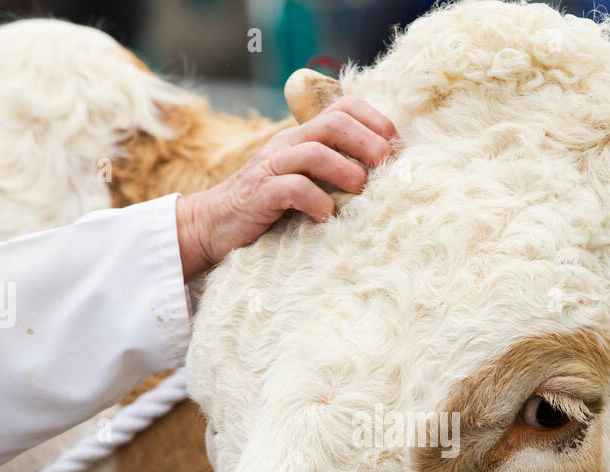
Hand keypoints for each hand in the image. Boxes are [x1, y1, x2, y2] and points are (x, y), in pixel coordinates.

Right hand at [176, 96, 398, 279]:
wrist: (212, 224)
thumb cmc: (267, 207)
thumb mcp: (302, 180)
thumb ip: (332, 171)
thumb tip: (381, 173)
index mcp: (301, 137)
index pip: (343, 108)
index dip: (376, 122)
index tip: (396, 148)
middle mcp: (287, 145)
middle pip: (333, 123)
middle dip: (368, 142)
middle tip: (385, 166)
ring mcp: (271, 168)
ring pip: (314, 151)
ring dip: (346, 170)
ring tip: (360, 190)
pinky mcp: (259, 195)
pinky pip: (292, 188)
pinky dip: (316, 201)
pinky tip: (326, 216)